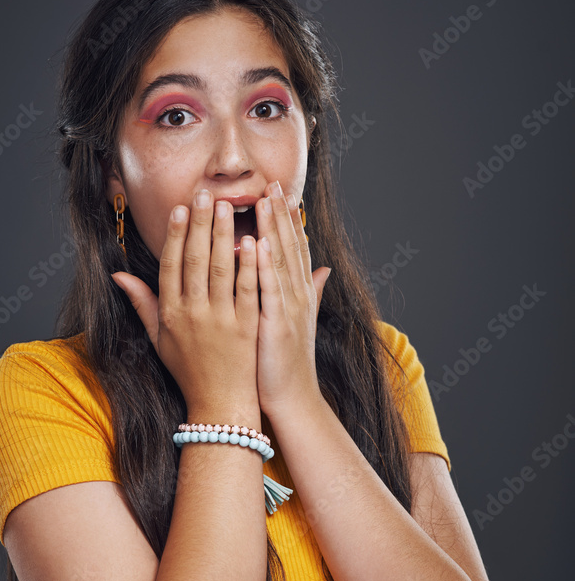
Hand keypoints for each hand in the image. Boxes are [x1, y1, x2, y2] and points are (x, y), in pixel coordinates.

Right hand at [110, 190, 260, 417]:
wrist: (219, 404)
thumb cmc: (189, 371)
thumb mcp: (158, 339)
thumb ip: (142, 304)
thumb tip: (118, 275)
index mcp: (171, 314)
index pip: (172, 266)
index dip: (176, 236)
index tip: (182, 209)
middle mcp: (192, 314)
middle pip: (195, 260)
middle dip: (200, 224)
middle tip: (206, 194)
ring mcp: (220, 320)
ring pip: (221, 269)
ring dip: (223, 235)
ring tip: (228, 206)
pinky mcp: (246, 328)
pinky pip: (247, 289)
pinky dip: (250, 265)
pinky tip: (255, 241)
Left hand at [254, 181, 331, 419]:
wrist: (292, 398)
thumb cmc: (287, 362)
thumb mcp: (299, 320)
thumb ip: (310, 291)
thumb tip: (325, 269)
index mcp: (298, 292)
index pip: (293, 247)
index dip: (287, 218)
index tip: (278, 191)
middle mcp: (296, 295)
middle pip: (288, 246)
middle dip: (279, 213)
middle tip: (271, 182)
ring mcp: (288, 308)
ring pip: (279, 260)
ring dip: (271, 229)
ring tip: (263, 200)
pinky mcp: (275, 324)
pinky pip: (267, 289)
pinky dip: (262, 265)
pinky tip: (255, 243)